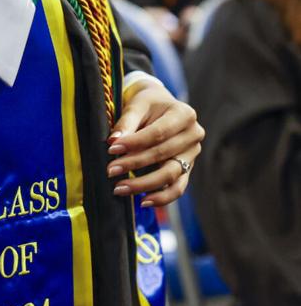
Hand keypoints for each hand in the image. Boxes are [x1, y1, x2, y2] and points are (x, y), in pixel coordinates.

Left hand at [106, 78, 203, 207]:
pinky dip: (162, 198)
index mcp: (184, 114)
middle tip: (111, 170)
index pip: (158, 133)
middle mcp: (193, 135)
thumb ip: (126, 122)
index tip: (111, 149)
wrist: (160, 105)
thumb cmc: (146, 104)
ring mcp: (192, 155)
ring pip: (170, 175)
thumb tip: (113, 141)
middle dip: (134, 164)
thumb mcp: (137, 104)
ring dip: (144, 184)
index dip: (135, 143)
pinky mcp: (188, 169)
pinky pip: (178, 188)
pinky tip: (143, 201)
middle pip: (163, 154)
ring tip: (120, 188)